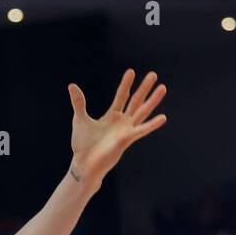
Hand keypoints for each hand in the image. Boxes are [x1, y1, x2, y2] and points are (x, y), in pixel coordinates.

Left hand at [68, 70, 166, 191]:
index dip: (125, 84)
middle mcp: (122, 122)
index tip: (131, 71)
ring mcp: (126, 130)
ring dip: (152, 100)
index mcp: (112, 116)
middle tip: (153, 74)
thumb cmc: (83, 144)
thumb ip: (79, 103)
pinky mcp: (127, 139)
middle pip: (135, 101)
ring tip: (162, 88)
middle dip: (144, 88)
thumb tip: (72, 85)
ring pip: (142, 112)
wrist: (83, 163)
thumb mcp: (80, 119)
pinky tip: (163, 117)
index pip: (121, 96)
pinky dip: (152, 125)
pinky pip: (141, 130)